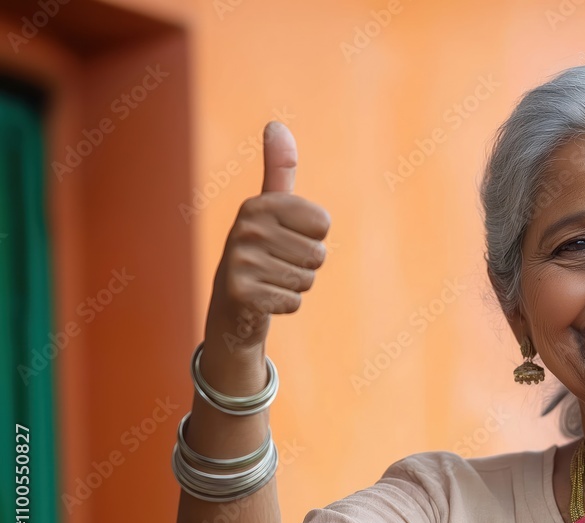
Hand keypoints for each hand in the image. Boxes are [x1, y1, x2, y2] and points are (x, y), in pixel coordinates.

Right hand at [205, 122, 330, 352]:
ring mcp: (240, 261)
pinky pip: (294, 302)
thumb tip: (276, 124)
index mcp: (259, 204)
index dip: (313, 238)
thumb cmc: (262, 251)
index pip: (323, 224)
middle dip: (305, 266)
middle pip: (318, 254)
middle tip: (277, 266)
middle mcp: (245, 228)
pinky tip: (263, 300)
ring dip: (295, 286)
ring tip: (270, 281)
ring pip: (307, 279)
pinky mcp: (241, 294)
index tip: (286, 240)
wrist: (232, 306)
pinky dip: (284, 306)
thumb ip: (279, 169)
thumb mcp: (271, 209)